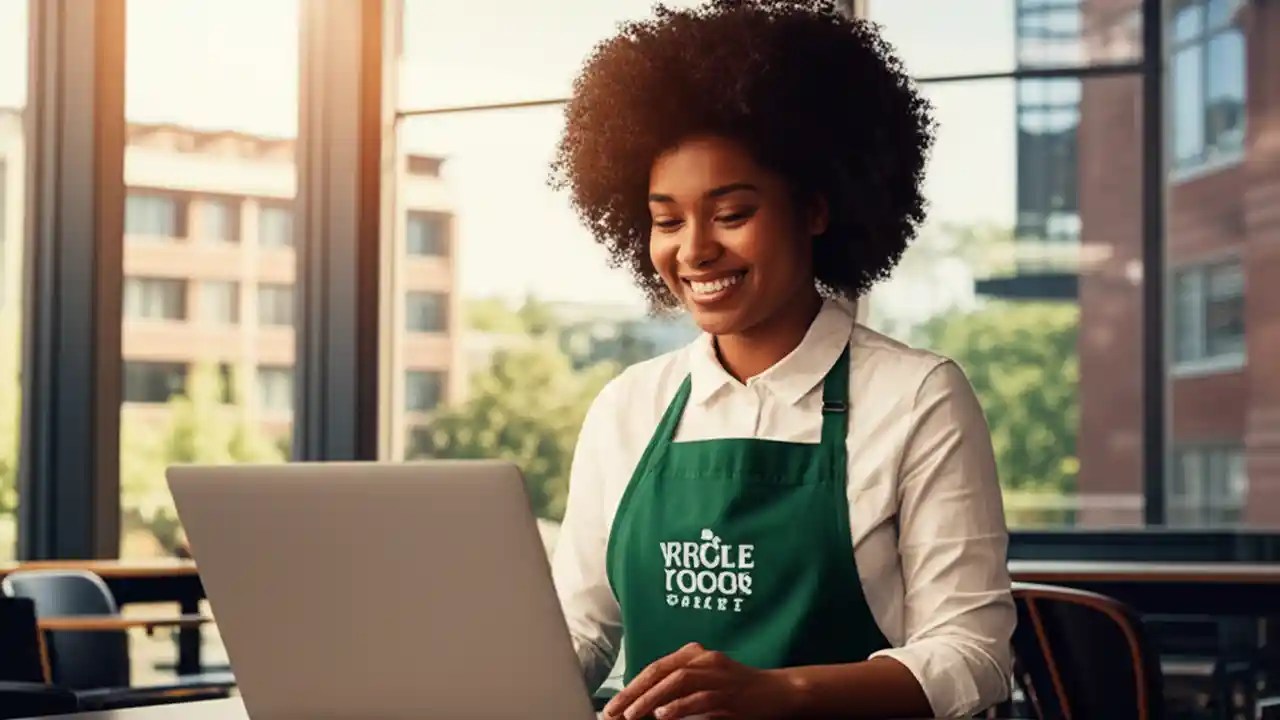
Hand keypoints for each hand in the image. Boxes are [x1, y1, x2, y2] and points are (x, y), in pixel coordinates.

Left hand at [602, 642, 799, 719]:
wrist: (777, 691)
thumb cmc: (737, 687)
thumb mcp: (705, 678)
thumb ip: (677, 685)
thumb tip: (642, 702)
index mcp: (695, 654)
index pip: (656, 667)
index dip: (633, 685)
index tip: (614, 704)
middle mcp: (704, 661)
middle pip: (662, 672)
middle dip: (634, 692)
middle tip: (614, 711)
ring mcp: (717, 677)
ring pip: (677, 683)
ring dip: (651, 699)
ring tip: (632, 715)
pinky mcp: (728, 695)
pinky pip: (699, 699)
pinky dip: (678, 707)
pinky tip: (662, 715)